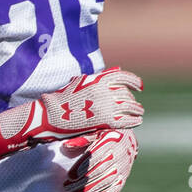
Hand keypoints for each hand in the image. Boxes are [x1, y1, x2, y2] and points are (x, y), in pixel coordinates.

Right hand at [0, 65, 142, 157]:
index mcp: (98, 79)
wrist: (51, 115)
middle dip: (133, 100)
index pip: (123, 77)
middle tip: (138, 106)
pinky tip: (137, 121)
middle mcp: (104, 91)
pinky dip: (134, 121)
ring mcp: (105, 106)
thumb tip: (117, 70)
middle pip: (127, 94)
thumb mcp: (80, 82)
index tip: (140, 86)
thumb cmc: (63, 99)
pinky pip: (126, 120)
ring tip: (140, 113)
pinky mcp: (105, 121)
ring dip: (137, 110)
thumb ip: (99, 78)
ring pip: (129, 107)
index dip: (134, 81)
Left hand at [62, 127, 137, 191]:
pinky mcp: (124, 176)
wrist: (126, 138)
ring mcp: (123, 166)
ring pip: (106, 181)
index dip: (83, 167)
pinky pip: (115, 189)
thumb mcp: (93, 131)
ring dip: (89, 191)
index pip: (96, 156)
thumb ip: (81, 139)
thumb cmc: (102, 133)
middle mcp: (119, 153)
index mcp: (110, 139)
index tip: (70, 176)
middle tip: (66, 188)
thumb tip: (66, 146)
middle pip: (100, 171)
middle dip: (82, 181)